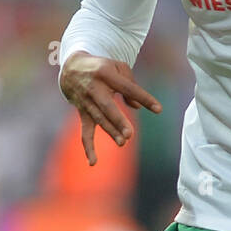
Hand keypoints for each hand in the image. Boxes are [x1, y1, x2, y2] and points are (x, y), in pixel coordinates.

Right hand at [59, 52, 161, 166]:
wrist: (71, 68)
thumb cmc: (102, 68)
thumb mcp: (118, 68)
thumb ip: (131, 85)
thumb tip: (137, 108)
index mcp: (106, 74)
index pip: (128, 88)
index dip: (144, 98)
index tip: (158, 109)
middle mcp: (94, 88)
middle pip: (107, 106)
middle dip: (118, 121)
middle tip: (130, 134)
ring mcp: (87, 102)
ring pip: (99, 119)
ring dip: (110, 132)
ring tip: (123, 142)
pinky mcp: (82, 113)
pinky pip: (85, 131)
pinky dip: (88, 147)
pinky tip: (93, 162)